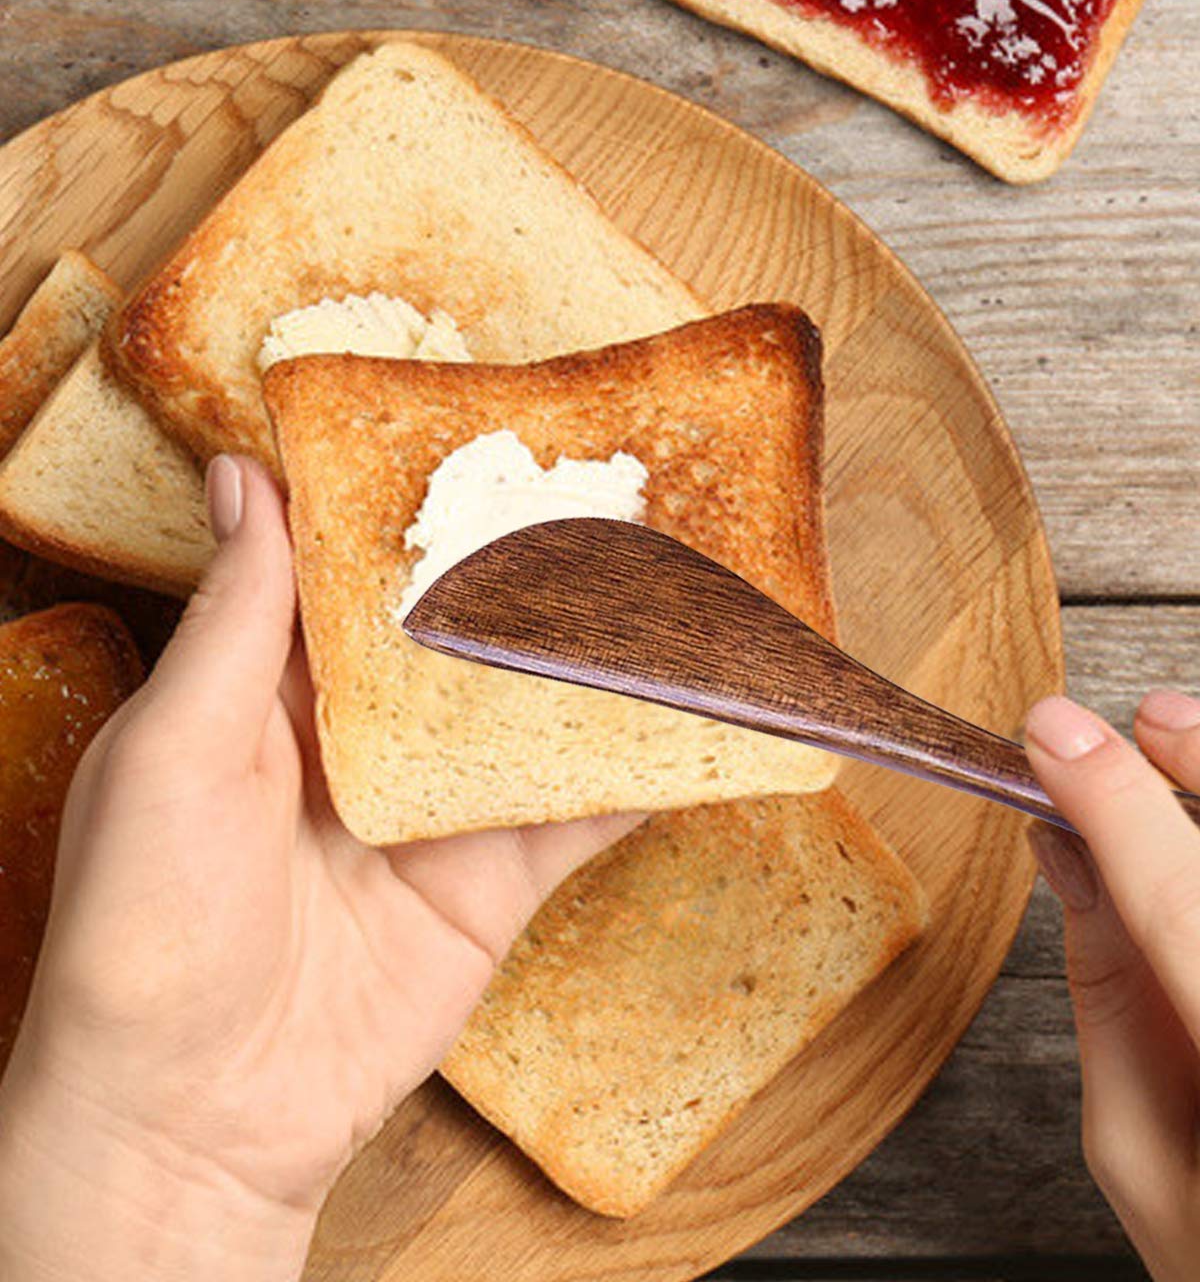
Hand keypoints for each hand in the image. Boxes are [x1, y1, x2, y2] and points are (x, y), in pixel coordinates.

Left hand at [0, 457, 636, 1281]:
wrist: (200, 1119)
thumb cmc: (148, 925)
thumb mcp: (177, 748)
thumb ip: (236, 617)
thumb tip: (238, 473)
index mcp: (278, 687)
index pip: (360, 572)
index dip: (416, 507)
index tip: (485, 428)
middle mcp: (368, 734)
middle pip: (469, 632)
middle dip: (533, 568)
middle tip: (617, 486)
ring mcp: (442, 806)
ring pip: (539, 707)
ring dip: (604, 653)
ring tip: (681, 574)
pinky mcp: (499, 878)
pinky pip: (583, 809)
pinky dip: (646, 764)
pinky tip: (704, 709)